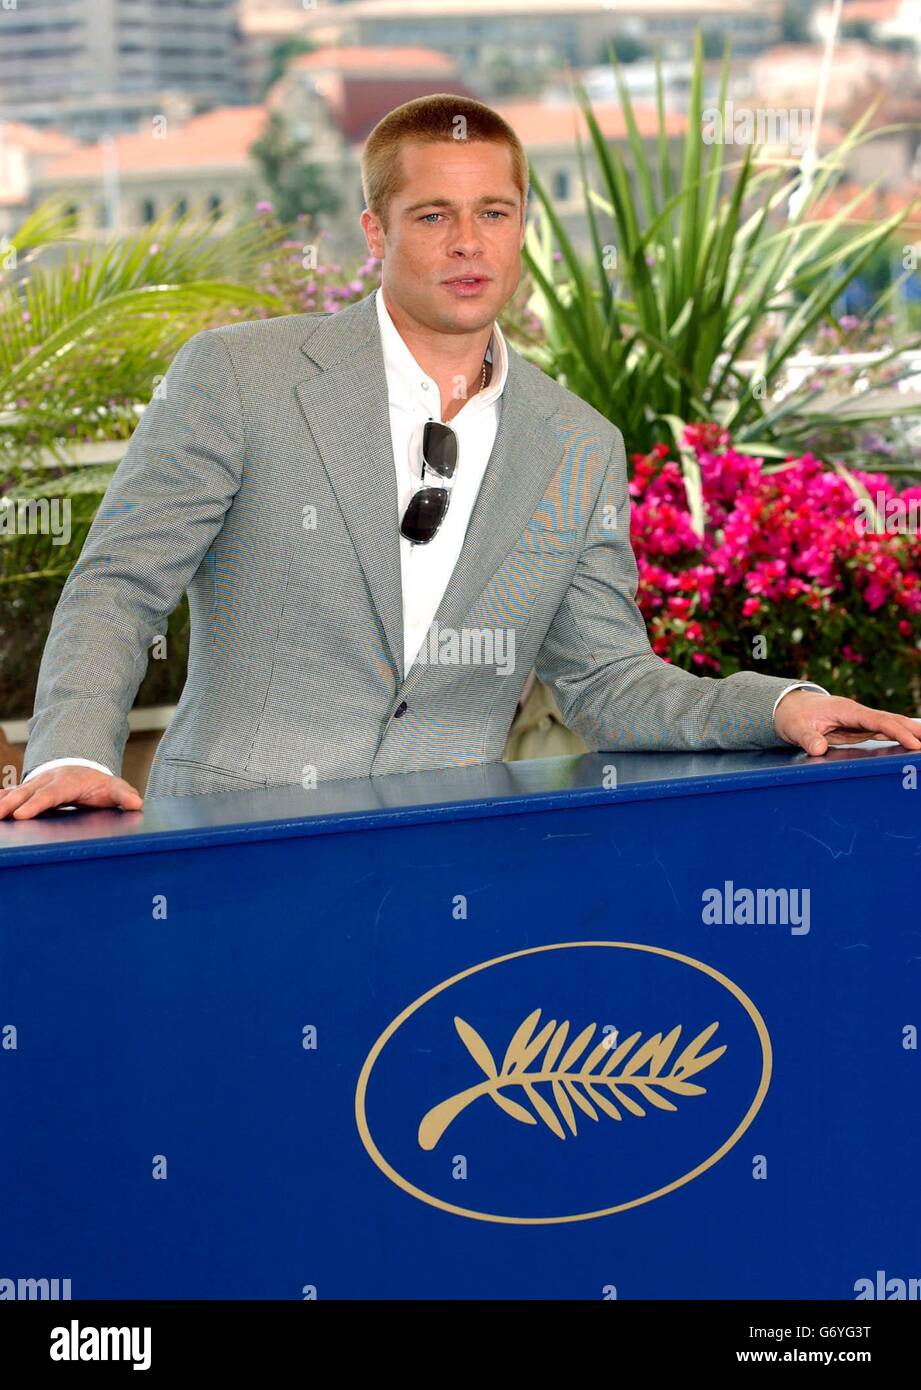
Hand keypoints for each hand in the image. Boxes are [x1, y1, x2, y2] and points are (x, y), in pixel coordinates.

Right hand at [0, 766, 143, 819]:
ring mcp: (36, 783)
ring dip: (2, 802)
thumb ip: (124, 795)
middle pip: (28, 792)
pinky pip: (12, 792)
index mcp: (68, 782)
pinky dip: (1, 797)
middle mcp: (48, 781)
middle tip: (0, 816)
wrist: (84, 770)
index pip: (51, 794)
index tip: (22, 815)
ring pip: (16, 792)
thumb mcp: (114, 788)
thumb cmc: (98, 785)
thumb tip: (136, 803)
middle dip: (12, 804)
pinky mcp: (29, 789)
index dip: (36, 804)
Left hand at [774, 690, 920, 756]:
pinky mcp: (858, 728)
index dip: (897, 731)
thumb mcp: (796, 728)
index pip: (878, 721)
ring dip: (910, 732)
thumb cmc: (793, 716)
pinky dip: (899, 736)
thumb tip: (818, 749)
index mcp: (847, 710)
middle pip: (891, 720)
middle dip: (913, 730)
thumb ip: (807, 738)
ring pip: (891, 725)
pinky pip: (883, 731)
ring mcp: (860, 721)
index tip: (914, 743)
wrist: (788, 707)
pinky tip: (912, 743)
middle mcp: (857, 714)